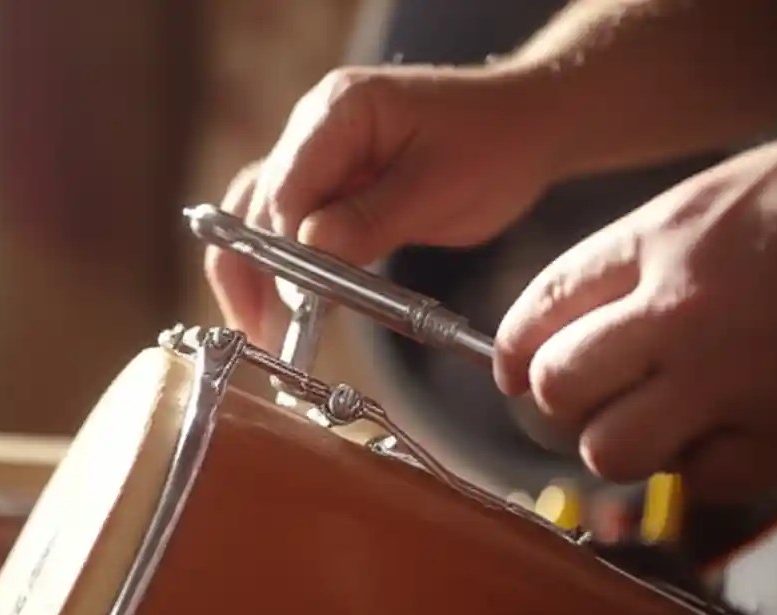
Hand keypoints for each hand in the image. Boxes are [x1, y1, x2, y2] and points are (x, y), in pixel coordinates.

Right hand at [206, 65, 562, 345]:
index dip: (282, 254)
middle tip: (270, 340)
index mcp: (337, 111)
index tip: (296, 309)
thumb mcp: (439, 190)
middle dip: (255, 276)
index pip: (285, 190)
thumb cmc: (492, 146)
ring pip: (255, 222)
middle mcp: (310, 128)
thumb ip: (368, 221)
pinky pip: (282, 228)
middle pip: (255, 209)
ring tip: (264, 334)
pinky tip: (281, 312)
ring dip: (253, 278)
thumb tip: (306, 254)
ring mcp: (310, 154)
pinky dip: (277, 270)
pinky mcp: (321, 183)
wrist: (522, 124)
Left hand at [495, 141, 776, 501]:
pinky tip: (729, 434)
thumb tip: (578, 315)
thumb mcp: (725, 199)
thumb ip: (647, 256)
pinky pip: (701, 478)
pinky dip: (702, 467)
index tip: (512, 367)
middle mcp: (683, 314)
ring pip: (611, 449)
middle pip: (556, 385)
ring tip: (653, 421)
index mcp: (664, 241)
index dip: (510, 348)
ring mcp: (734, 381)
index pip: (539, 307)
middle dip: (558, 398)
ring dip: (620, 442)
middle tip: (582, 396)